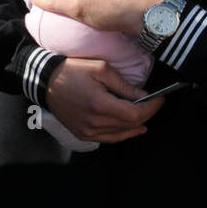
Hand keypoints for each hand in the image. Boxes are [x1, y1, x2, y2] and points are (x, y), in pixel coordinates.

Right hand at [45, 58, 162, 142]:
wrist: (45, 82)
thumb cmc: (72, 71)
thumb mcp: (101, 69)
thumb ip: (124, 85)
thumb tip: (143, 96)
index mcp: (99, 105)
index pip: (135, 114)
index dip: (152, 108)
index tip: (161, 98)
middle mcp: (94, 123)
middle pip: (130, 124)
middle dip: (147, 114)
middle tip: (155, 103)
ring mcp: (87, 131)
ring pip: (122, 134)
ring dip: (137, 124)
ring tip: (147, 114)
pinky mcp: (83, 134)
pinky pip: (109, 138)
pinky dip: (123, 133)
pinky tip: (134, 128)